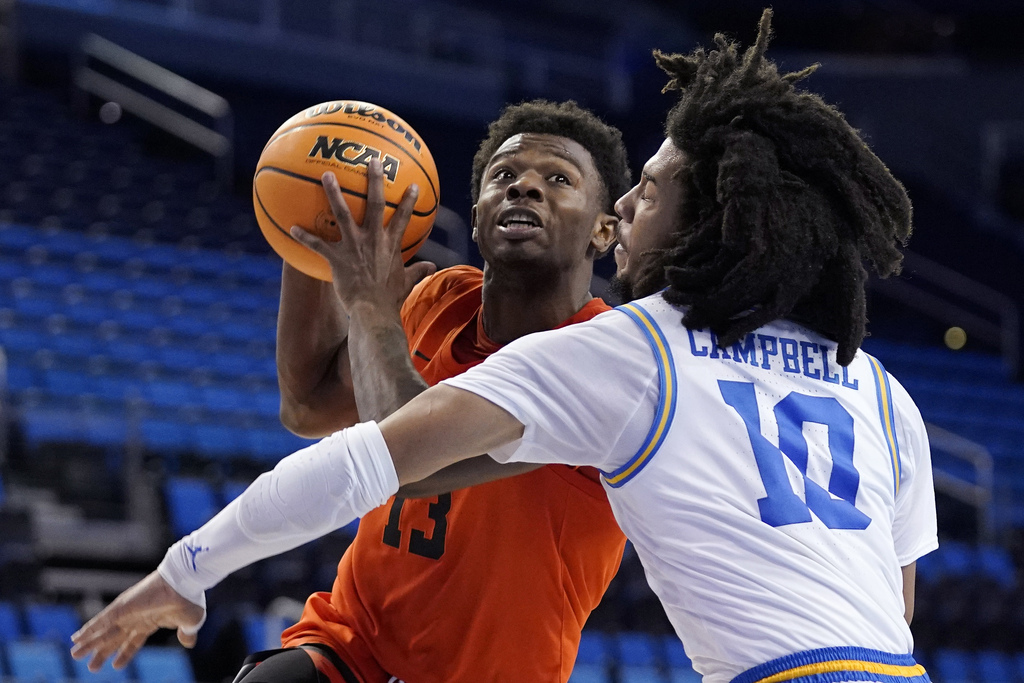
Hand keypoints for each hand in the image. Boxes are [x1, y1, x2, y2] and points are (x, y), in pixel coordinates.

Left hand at [70, 571, 205, 670]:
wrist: (186, 582)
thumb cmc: (190, 598)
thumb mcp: (190, 622)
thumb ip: (186, 634)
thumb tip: (188, 643)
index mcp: (151, 622)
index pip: (133, 641)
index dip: (124, 653)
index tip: (115, 666)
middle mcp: (136, 618)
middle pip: (114, 638)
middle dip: (102, 652)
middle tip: (91, 666)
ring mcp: (128, 613)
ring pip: (104, 631)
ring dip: (89, 643)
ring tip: (75, 654)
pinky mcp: (122, 607)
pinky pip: (101, 621)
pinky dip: (89, 629)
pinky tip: (78, 638)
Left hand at [290, 159, 435, 313]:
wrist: (373, 312)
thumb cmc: (390, 299)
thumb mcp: (407, 283)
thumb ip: (418, 271)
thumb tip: (431, 268)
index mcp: (390, 245)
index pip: (403, 218)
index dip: (408, 201)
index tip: (411, 184)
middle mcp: (373, 239)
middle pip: (375, 203)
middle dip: (374, 180)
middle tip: (372, 160)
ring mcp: (353, 247)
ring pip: (342, 213)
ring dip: (334, 193)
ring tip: (326, 175)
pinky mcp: (336, 259)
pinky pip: (317, 245)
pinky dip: (304, 236)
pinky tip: (292, 227)